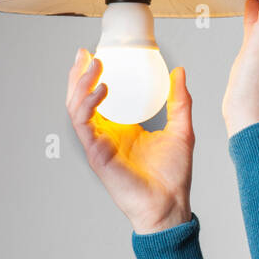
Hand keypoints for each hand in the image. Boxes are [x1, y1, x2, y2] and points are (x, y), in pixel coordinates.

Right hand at [66, 50, 193, 234]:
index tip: (96, 54)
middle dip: (78, 74)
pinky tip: (101, 91)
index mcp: (121, 129)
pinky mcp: (97, 155)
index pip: (97, 97)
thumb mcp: (182, 129)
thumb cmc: (173, 176)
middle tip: (85, 53)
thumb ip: (180, 101)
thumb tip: (179, 72)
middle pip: (80, 99)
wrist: (171, 204)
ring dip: (80, 85)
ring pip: (76, 108)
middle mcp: (105, 135)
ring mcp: (98, 144)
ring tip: (94, 66)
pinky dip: (88, 105)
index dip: (91, 76)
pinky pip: (84, 126)